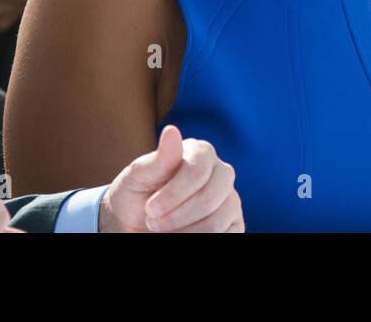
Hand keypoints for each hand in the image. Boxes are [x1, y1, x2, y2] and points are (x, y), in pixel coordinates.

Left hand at [98, 124, 243, 231]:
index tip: (150, 209)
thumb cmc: (137, 194)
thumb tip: (172, 131)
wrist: (136, 221)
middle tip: (153, 223)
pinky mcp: (234, 224)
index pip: (196, 173)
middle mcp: (221, 172)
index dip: (172, 195)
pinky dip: (196, 240)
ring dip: (183, 232)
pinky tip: (179, 235)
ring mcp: (230, 199)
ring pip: (215, 222)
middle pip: (208, 199)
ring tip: (162, 230)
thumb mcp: (138, 177)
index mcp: (200, 152)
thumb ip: (158, 159)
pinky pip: (225, 236)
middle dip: (176, 217)